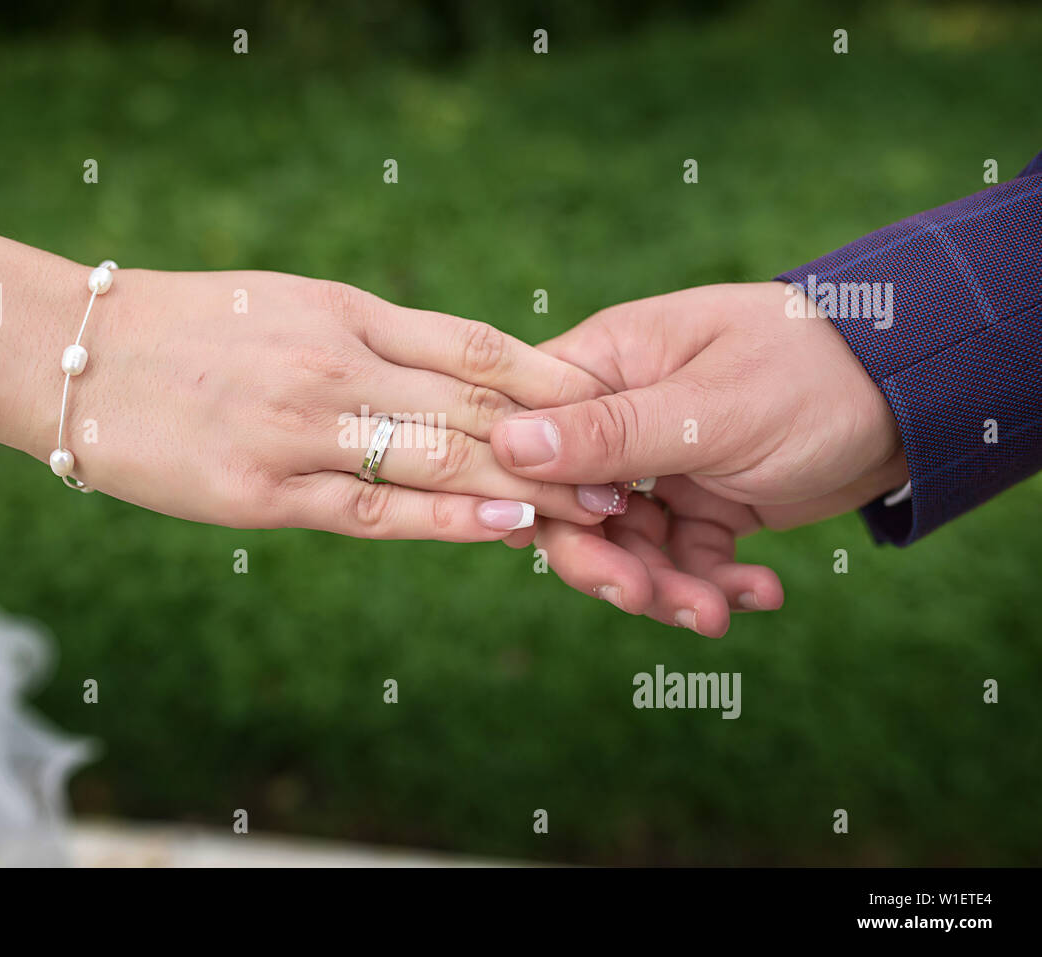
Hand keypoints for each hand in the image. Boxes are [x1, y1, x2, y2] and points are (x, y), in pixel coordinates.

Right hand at [9, 268, 613, 539]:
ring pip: (439, 455)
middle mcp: (336, 363)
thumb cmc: (189, 331)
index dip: (553, 379)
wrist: (74, 357)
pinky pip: (375, 508)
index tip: (612, 407)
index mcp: (347, 311)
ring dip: (525, 483)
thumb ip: (373, 340)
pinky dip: (446, 516)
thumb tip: (459, 374)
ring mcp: (301, 428)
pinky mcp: (263, 491)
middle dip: (562, 441)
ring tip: (596, 510)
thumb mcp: (290, 308)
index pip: (477, 345)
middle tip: (635, 470)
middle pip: (475, 403)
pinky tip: (503, 525)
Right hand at [491, 282, 908, 634]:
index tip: (549, 536)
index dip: (528, 491)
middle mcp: (621, 416)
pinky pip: (685, 557)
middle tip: (642, 599)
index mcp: (605, 366)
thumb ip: (610, 433)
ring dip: (668, 586)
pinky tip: (761, 592)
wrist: (915, 397)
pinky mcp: (704, 501)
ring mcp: (661, 463)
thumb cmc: (810, 372)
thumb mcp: (708, 408)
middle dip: (606, 562)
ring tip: (718, 613)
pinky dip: (716, 582)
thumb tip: (503, 445)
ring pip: (629, 545)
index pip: (526, 432)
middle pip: (573, 507)